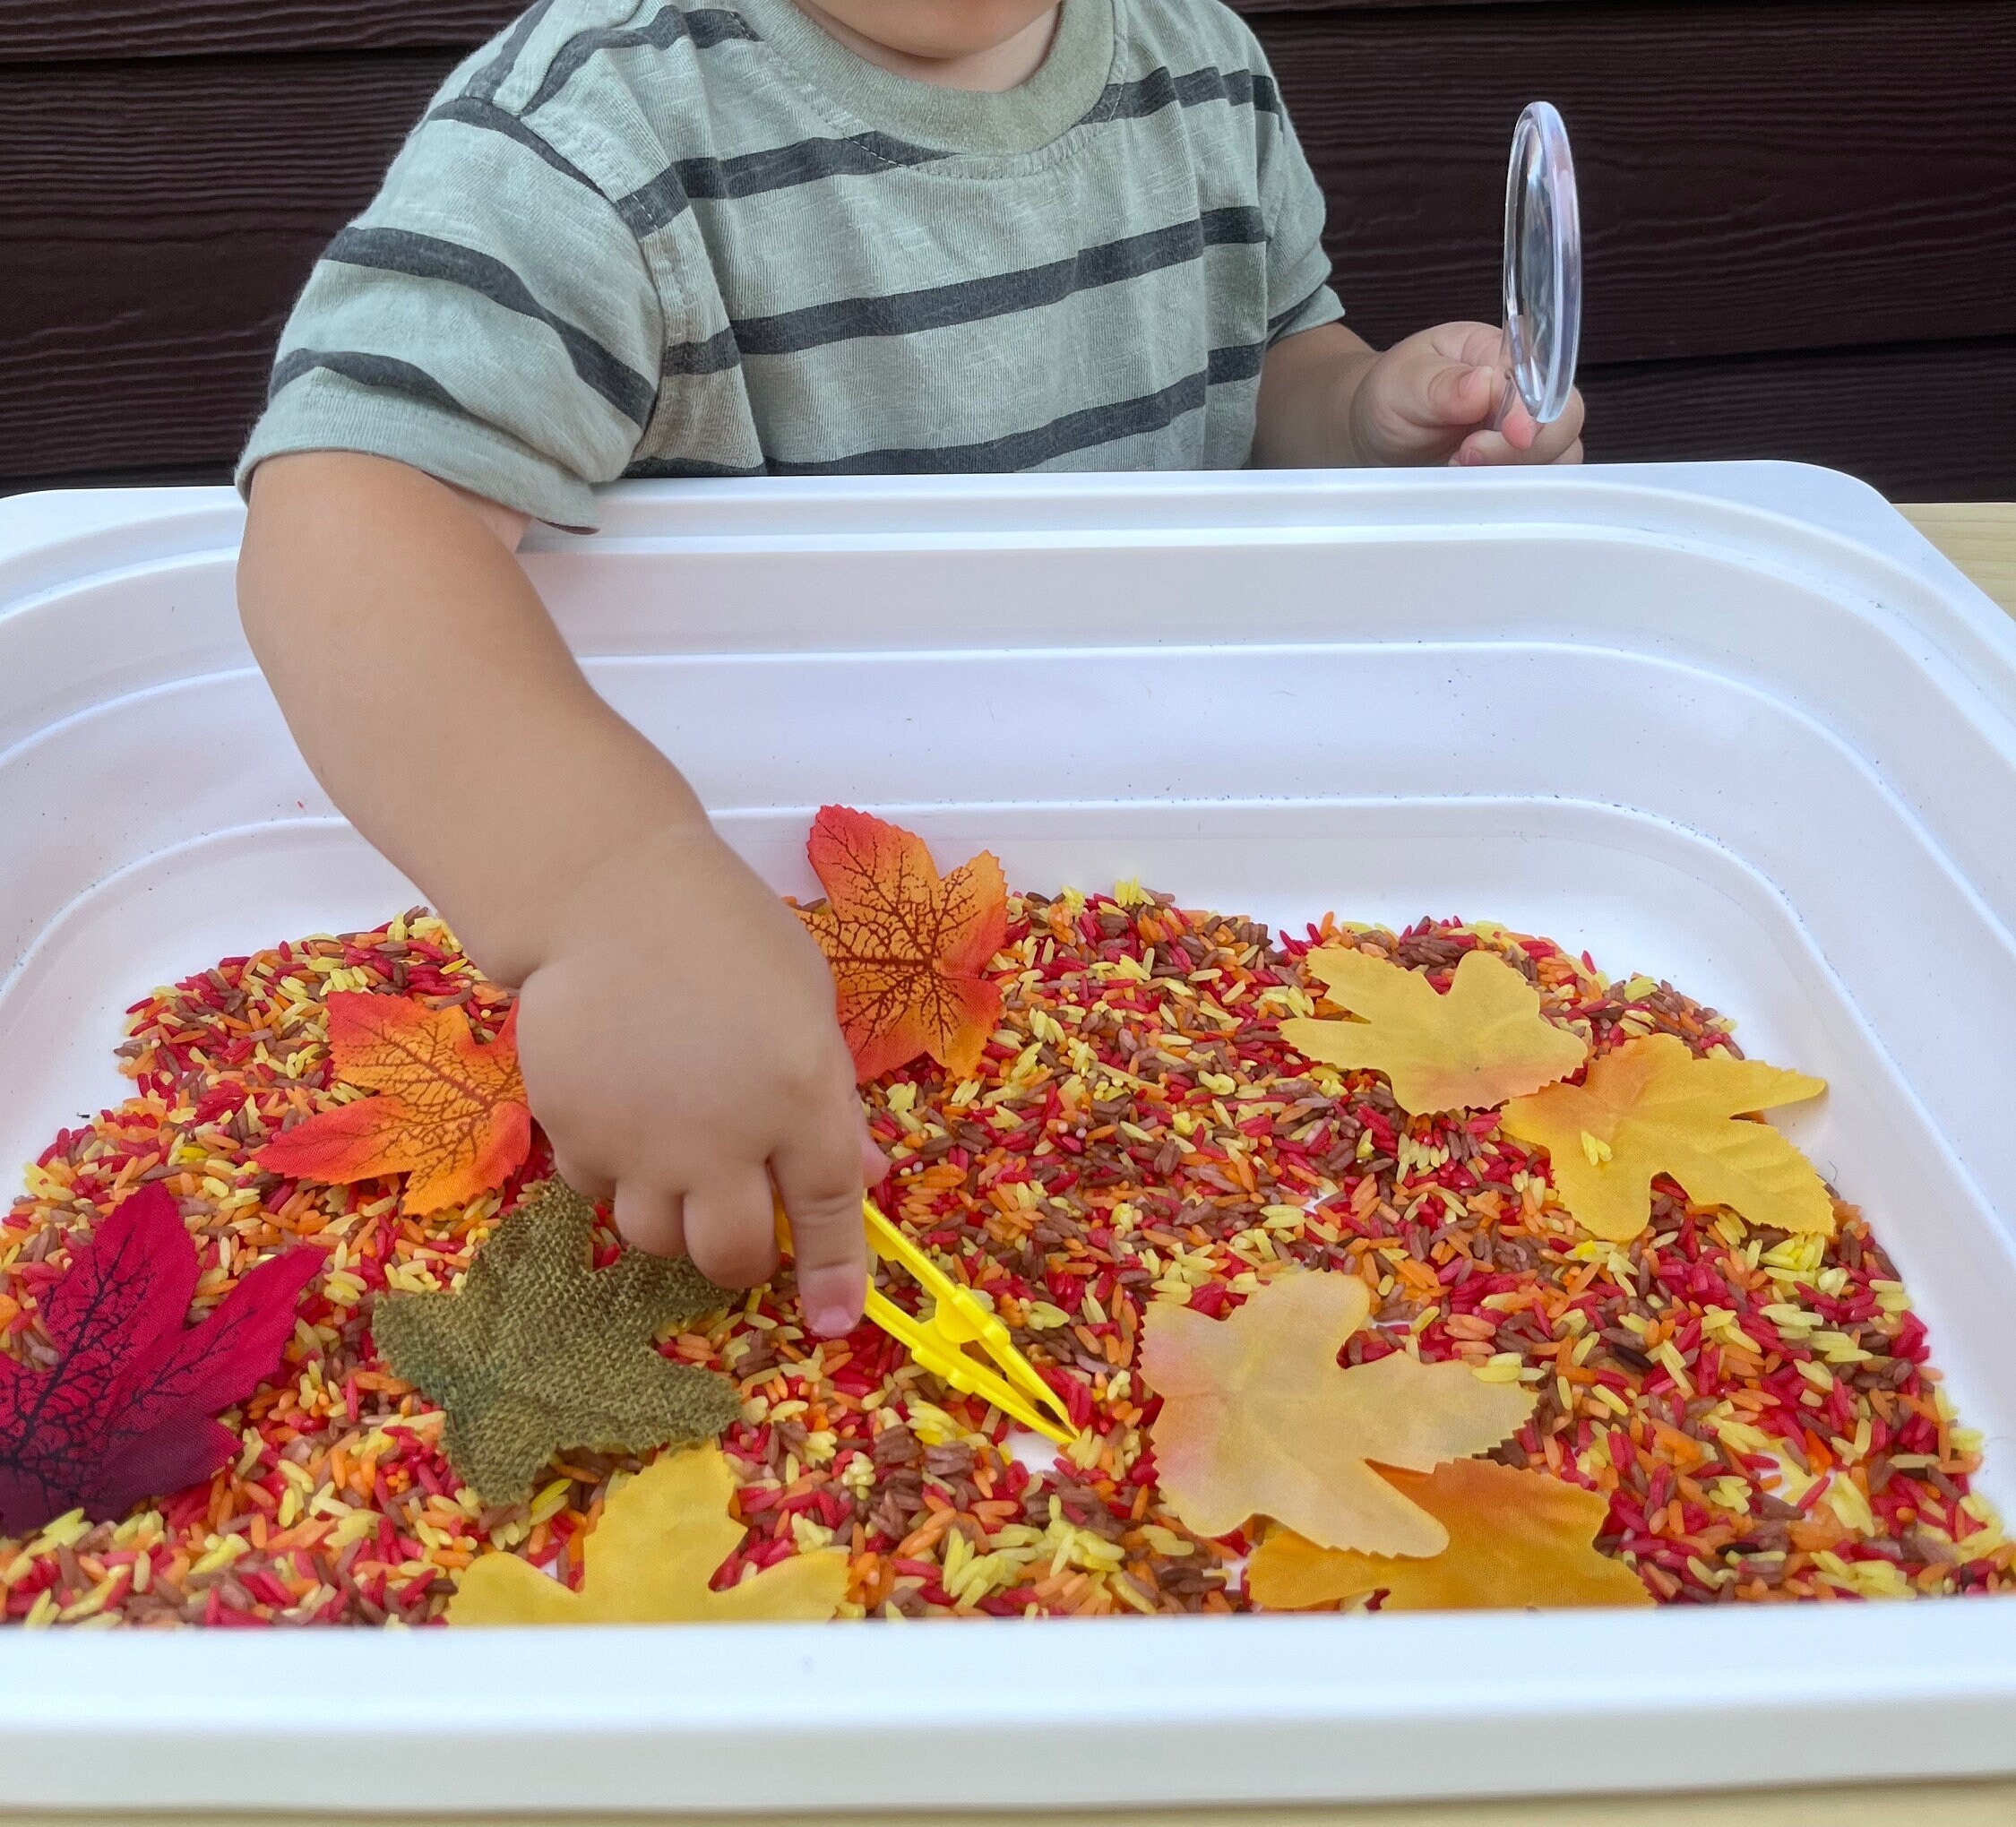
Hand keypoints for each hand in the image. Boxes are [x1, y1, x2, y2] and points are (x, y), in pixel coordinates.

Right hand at [513, 821, 884, 1335]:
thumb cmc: (728, 936)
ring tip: (678, 1165)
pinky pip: (596, 1190)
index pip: (828, 1210)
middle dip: (742, 1258)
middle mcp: (722, 1138)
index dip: (835, 1274)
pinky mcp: (572, 1134)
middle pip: (731, 1254)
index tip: (834, 1319)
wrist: (606, 896)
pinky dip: (614, 1177)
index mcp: (799, 1098)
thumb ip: (829, 1099)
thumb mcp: (807, 1004)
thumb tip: (860, 1173)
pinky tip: (621, 1121)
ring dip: (674, 1221)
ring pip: (654, 1237)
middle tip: (743, 1229)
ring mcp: (641, 1143)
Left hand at [1349, 321, 1584, 467]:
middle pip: (1565, 421)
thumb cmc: (1393, 396)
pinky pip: (1539, 487)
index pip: (1542, 379)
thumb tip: (1483, 384)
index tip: (1513, 435)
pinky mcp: (1519, 471)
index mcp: (1505, 353)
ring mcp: (1528, 435)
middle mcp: (1527, 393)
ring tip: (1459, 468)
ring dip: (1516, 474)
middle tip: (1466, 456)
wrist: (1375, 433)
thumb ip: (1442, 384)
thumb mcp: (1403, 381)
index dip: (1533, 411)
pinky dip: (1512, 494)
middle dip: (1524, 449)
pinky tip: (1472, 486)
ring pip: (1560, 458)